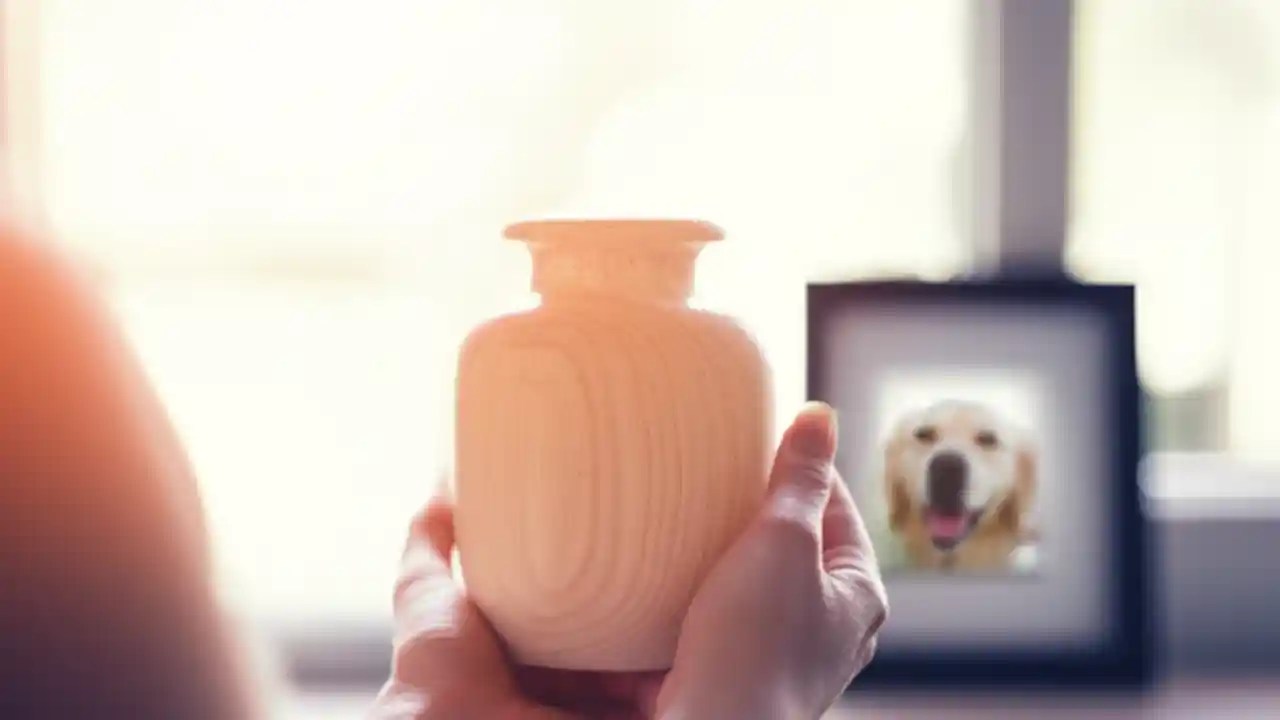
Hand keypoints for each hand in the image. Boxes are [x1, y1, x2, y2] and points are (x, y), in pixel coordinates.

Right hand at [370, 402, 885, 719]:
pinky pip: (708, 629)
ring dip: (711, 562)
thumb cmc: (757, 645)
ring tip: (674, 530)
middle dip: (747, 517)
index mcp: (857, 593)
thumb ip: (799, 478)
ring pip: (746, 591)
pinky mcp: (731, 680)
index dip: (797, 466)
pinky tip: (650, 589)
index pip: (834, 506)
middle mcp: (828, 631)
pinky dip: (683, 607)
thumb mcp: (782, 541)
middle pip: (789, 550)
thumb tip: (822, 415)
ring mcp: (779, 659)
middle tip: (710, 482)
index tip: (754, 438)